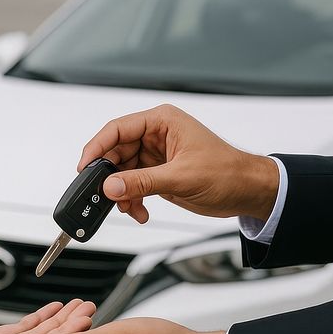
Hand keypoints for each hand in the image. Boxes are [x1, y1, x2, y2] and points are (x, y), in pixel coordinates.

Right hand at [79, 104, 278, 222]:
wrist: (248, 191)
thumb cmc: (228, 172)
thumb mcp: (181, 177)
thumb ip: (142, 182)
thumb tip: (110, 187)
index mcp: (162, 122)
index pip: (118, 129)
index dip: (97, 148)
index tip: (84, 168)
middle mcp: (157, 135)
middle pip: (116, 152)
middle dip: (110, 177)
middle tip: (104, 196)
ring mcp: (156, 156)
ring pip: (123, 172)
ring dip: (122, 193)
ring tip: (129, 208)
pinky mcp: (159, 174)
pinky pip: (134, 185)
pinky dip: (132, 200)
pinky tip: (140, 211)